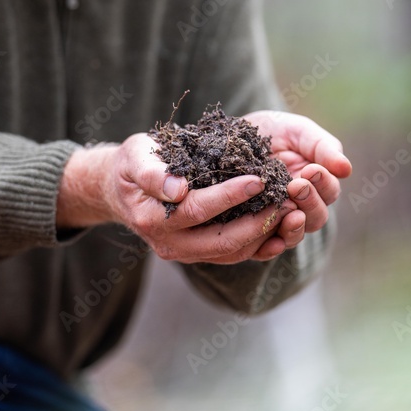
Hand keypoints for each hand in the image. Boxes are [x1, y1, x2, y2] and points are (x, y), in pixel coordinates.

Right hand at [60, 135, 296, 264]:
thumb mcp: (135, 156)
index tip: (258, 178)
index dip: (230, 195)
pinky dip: (258, 243)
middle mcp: (169, 243)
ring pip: (231, 253)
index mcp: (152, 218)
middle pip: (221, 241)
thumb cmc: (133, 164)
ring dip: (263, 235)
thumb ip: (152, 171)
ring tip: (288, 209)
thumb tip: (177, 190)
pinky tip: (278, 223)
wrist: (122, 189)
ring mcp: (185, 253)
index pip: (198, 210)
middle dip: (257, 222)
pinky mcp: (199, 254)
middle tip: (285, 199)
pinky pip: (233, 255)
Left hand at [242, 110, 351, 243]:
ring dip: (295, 226)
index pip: (329, 192)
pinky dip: (271, 249)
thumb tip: (346, 169)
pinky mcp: (253, 229)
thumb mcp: (297, 131)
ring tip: (289, 212)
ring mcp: (276, 218)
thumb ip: (322, 147)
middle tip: (296, 185)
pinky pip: (265, 249)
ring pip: (295, 234)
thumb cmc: (269, 130)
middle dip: (309, 202)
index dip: (323, 183)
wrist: (229, 136)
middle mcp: (299, 205)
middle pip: (316, 217)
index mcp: (314, 184)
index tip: (310, 170)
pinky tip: (272, 242)